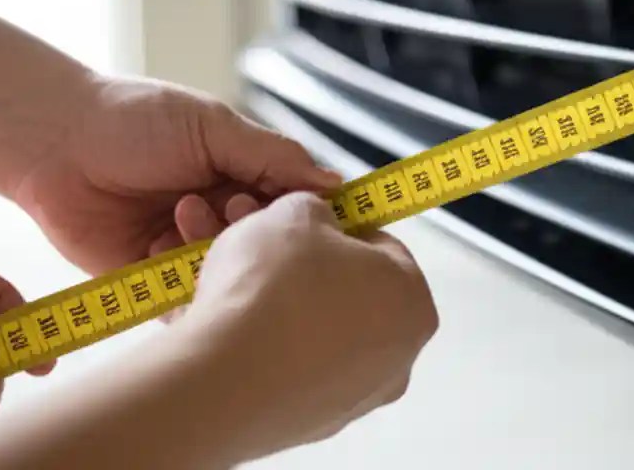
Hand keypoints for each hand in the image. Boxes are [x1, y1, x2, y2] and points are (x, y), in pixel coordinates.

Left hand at [12, 77, 339, 274]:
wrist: (52, 141)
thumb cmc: (131, 119)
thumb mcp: (212, 125)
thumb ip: (271, 155)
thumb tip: (336, 182)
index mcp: (243, 176)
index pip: (294, 206)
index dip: (302, 214)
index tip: (307, 216)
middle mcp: (221, 218)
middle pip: (265, 249)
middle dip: (251, 233)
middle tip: (228, 207)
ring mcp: (187, 252)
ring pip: (228, 278)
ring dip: (212, 252)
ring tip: (181, 216)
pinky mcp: (149, 283)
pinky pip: (183, 305)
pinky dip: (182, 286)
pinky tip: (160, 248)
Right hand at [179, 192, 438, 462]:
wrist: (221, 379)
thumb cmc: (272, 288)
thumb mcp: (295, 213)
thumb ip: (315, 209)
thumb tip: (313, 223)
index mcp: (412, 301)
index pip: (382, 247)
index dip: (336, 226)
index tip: (300, 222)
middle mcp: (396, 357)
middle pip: (347, 292)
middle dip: (302, 266)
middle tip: (259, 246)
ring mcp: (353, 398)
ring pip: (312, 332)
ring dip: (275, 305)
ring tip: (227, 282)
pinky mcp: (308, 424)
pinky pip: (285, 369)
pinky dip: (260, 347)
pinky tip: (222, 328)